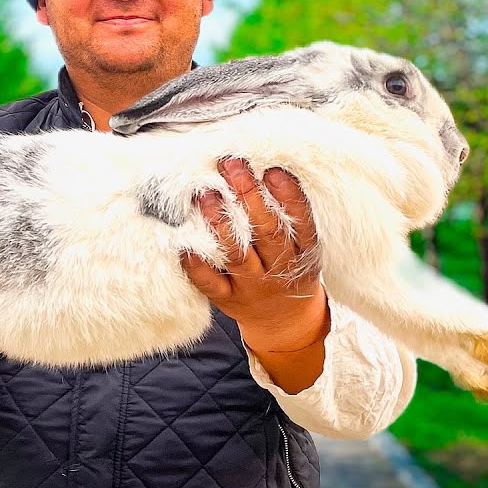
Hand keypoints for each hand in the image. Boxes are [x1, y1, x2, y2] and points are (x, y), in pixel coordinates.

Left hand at [180, 158, 330, 354]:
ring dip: (220, 223)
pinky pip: (210, 282)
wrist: (284, 322)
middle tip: (231, 165)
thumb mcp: (301, 247)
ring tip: (205, 194)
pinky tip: (185, 244)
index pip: (301, 222)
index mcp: (303, 252)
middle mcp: (279, 269)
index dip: (289, 196)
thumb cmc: (289, 269)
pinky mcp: (227, 298)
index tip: (272, 171)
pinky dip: (197, 264)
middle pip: (266, 232)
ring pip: (236, 254)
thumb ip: (286, 215)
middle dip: (248, 196)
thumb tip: (261, 169)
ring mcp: (252, 285)